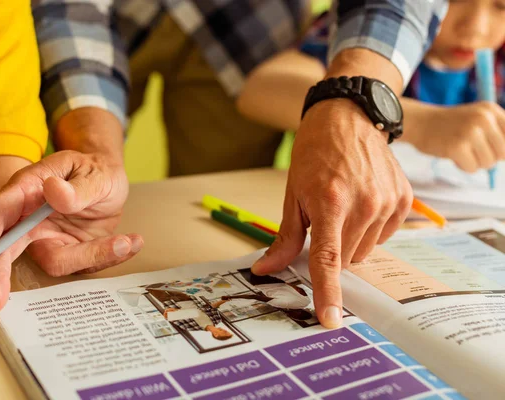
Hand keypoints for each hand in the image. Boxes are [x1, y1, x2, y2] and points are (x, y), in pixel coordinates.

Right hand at [0, 150, 142, 311]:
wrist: (110, 179)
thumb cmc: (95, 170)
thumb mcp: (95, 173)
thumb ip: (77, 188)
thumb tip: (53, 192)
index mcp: (27, 189)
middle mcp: (30, 218)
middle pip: (6, 249)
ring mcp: (47, 238)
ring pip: (53, 262)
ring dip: (90, 256)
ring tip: (124, 241)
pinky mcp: (66, 252)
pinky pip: (82, 264)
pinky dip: (107, 257)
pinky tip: (131, 242)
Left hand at [252, 99, 412, 327]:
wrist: (348, 119)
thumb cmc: (314, 155)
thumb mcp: (292, 194)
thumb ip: (284, 238)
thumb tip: (265, 269)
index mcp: (330, 203)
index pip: (328, 260)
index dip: (327, 293)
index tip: (331, 319)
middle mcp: (364, 205)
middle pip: (345, 260)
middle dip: (331, 250)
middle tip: (324, 219)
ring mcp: (387, 203)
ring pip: (364, 251)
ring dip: (350, 240)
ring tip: (344, 205)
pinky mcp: (404, 200)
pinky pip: (384, 236)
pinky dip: (369, 228)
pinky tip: (363, 203)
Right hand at [406, 101, 504, 171]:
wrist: (420, 122)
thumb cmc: (451, 125)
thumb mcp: (478, 118)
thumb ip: (497, 132)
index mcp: (491, 110)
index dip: (501, 148)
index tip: (489, 148)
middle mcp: (483, 119)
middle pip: (503, 153)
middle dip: (489, 157)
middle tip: (474, 151)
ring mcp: (469, 133)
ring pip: (488, 163)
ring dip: (475, 162)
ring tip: (462, 151)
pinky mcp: (456, 147)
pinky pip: (472, 168)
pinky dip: (463, 166)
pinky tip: (454, 155)